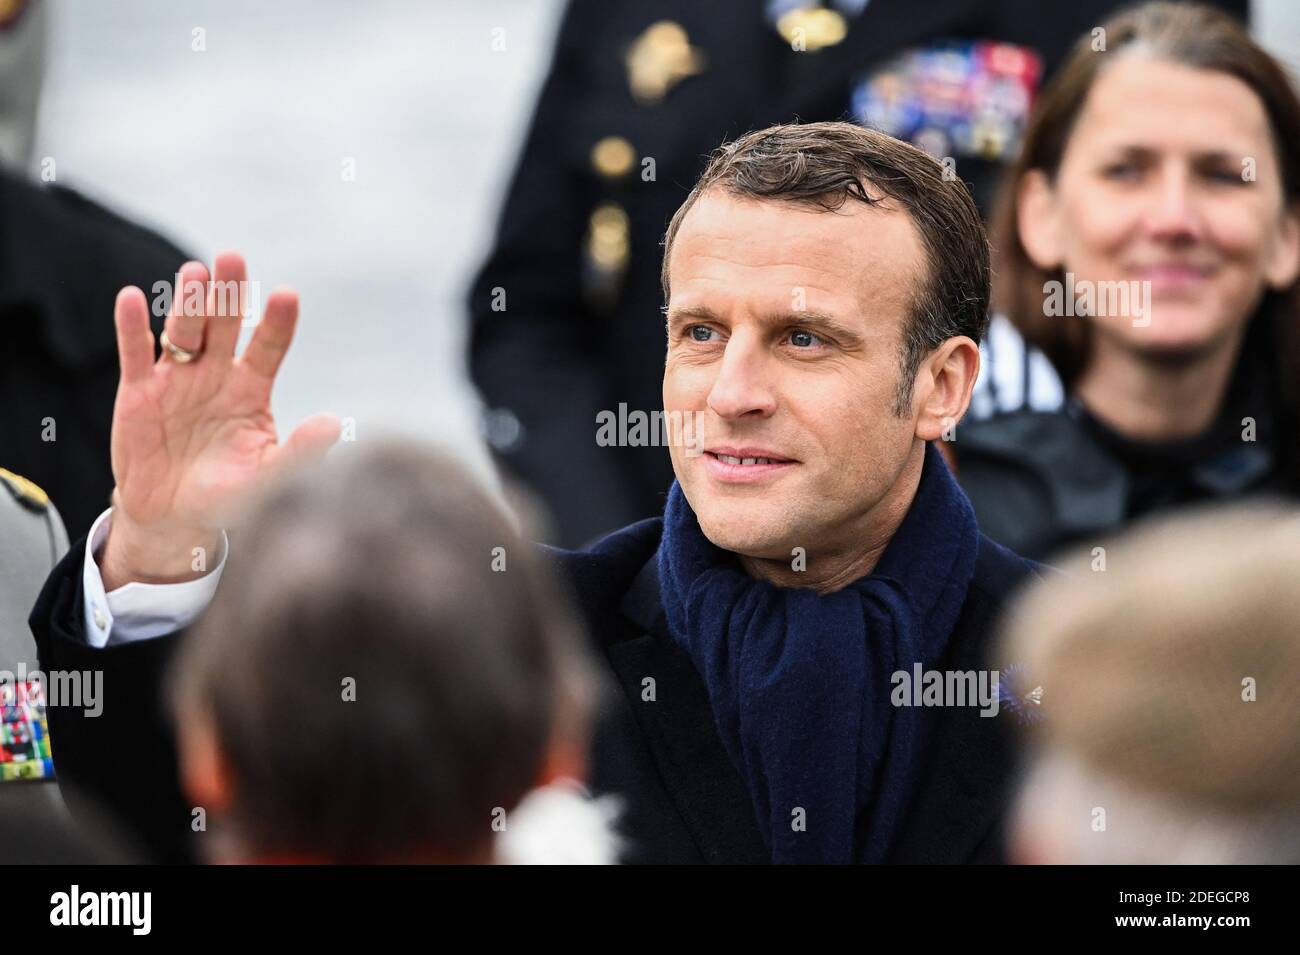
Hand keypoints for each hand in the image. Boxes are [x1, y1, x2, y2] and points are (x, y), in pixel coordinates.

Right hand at [100, 252, 339, 588]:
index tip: (288, 295)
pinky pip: (135, 354)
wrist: (175, 519)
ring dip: (189, 302)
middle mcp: (216, 374)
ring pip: (184, 331)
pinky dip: (132, 327)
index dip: (277, 323)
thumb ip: (301, 452)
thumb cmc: (229, 496)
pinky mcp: (139, 392)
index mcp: (252, 388)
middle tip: (233, 259)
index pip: (269, 347)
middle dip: (230, 294)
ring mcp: (177, 379)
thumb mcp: (268, 478)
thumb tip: (334, 424)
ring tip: (195, 273)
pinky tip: (132, 298)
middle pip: (225, 325)